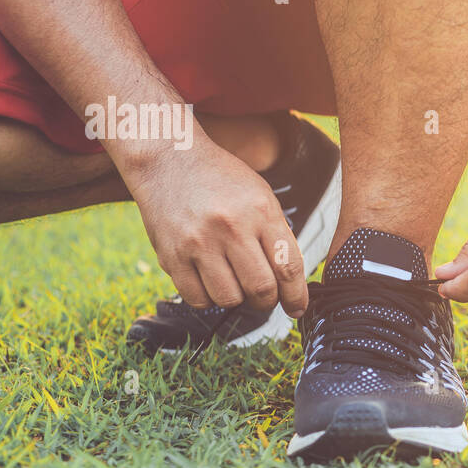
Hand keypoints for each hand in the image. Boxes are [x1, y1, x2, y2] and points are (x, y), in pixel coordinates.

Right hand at [127, 138, 307, 315]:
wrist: (170, 159)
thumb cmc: (222, 180)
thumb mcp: (261, 196)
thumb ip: (277, 237)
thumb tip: (291, 283)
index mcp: (260, 211)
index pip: (288, 267)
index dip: (296, 296)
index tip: (297, 308)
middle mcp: (230, 227)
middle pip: (261, 289)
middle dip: (268, 302)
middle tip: (264, 297)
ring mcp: (198, 243)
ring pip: (229, 299)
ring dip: (238, 300)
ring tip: (235, 284)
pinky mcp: (171, 255)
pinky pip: (198, 299)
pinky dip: (209, 299)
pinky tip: (211, 282)